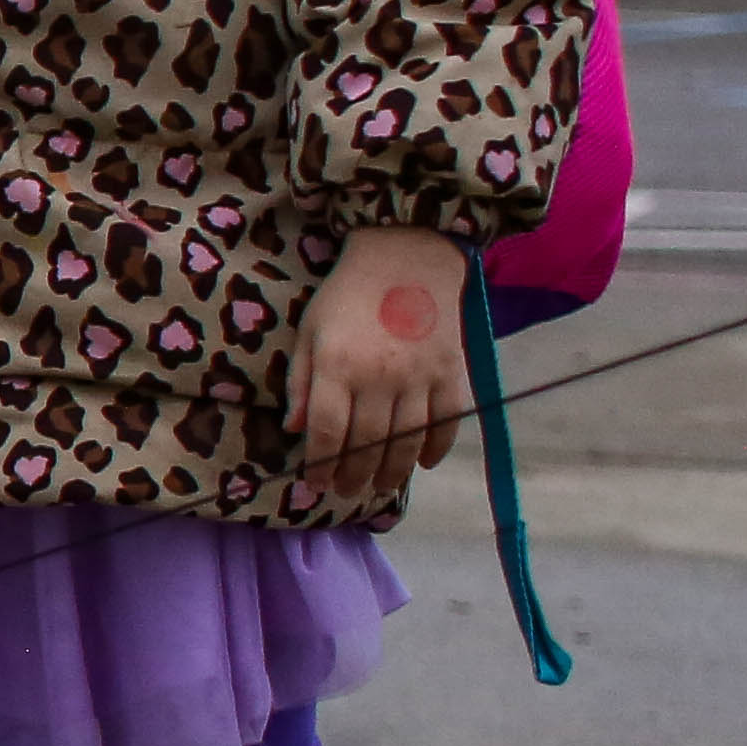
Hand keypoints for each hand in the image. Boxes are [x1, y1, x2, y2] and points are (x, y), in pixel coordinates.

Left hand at [290, 224, 474, 504]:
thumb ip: (302, 381)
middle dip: (354, 476)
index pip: (329, 432)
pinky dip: (436, 448)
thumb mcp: (311, 331)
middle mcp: (380, 376)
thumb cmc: (348, 294)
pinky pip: (447, 422)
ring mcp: (420, 376)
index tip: (316, 482)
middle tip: (346, 491)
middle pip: (367, 444)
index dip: (321, 465)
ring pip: (406, 441)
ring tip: (378, 486)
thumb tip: (295, 428)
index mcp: (338, 365)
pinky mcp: (451, 371)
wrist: (407, 254)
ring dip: (392, 472)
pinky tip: (422, 464)